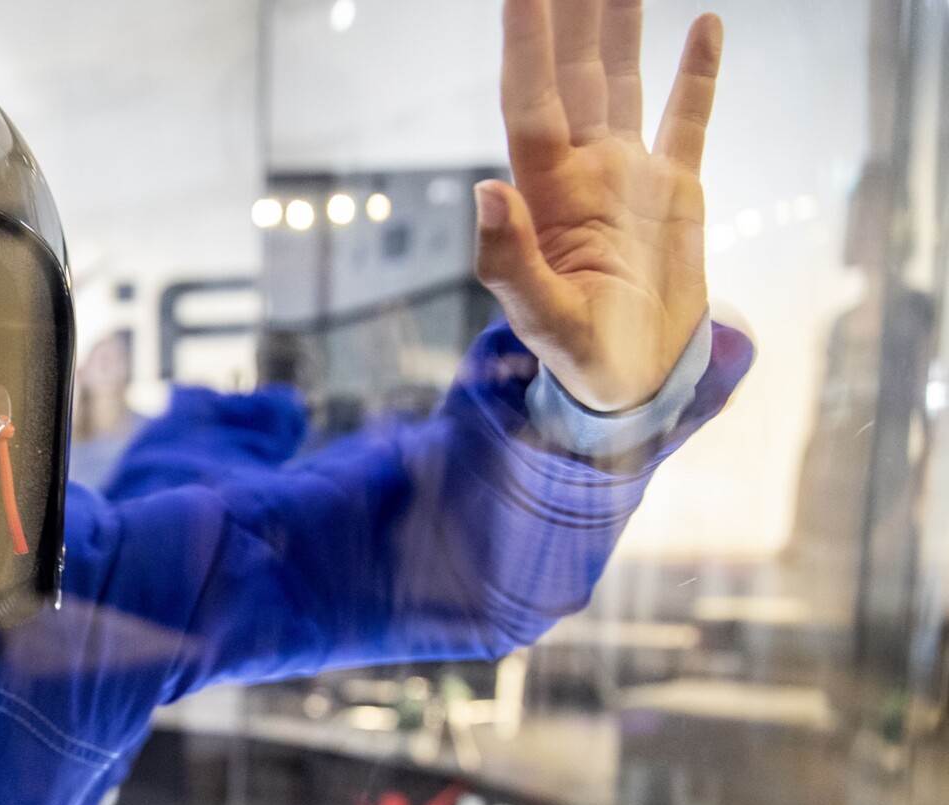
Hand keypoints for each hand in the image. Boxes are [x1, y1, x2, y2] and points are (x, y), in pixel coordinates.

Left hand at [476, 0, 724, 411]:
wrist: (633, 381)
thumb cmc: (577, 355)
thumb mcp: (540, 317)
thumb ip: (510, 259)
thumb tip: (486, 190)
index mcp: (547, 193)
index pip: (530, 101)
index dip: (525, 44)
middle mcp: (584, 169)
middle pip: (572, 74)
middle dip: (571, 16)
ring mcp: (630, 174)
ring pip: (620, 81)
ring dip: (619, 26)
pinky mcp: (676, 190)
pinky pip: (687, 119)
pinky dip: (698, 74)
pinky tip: (705, 25)